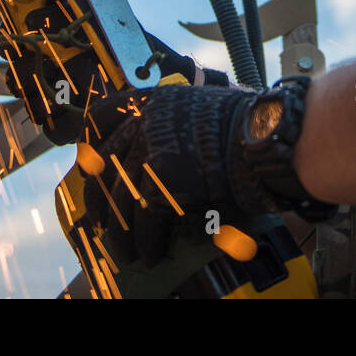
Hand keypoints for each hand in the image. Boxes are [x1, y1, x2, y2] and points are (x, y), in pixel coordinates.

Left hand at [77, 84, 277, 264]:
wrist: (268, 137)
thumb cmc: (249, 125)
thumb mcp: (203, 108)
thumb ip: (175, 125)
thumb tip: (161, 155)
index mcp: (153, 100)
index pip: (102, 116)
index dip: (90, 144)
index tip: (87, 165)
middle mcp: (144, 122)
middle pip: (103, 166)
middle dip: (100, 200)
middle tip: (102, 221)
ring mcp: (149, 152)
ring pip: (119, 201)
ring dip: (121, 233)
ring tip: (126, 251)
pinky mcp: (161, 184)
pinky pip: (143, 223)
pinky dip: (146, 244)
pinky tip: (152, 254)